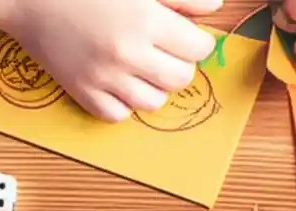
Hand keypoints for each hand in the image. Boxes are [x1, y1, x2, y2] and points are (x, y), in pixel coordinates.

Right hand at [2, 0, 220, 120]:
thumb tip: (215, 6)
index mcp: (146, 20)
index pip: (199, 49)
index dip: (193, 40)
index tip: (178, 32)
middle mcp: (127, 53)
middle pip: (181, 78)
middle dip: (176, 63)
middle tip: (156, 47)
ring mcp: (103, 77)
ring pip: (155, 102)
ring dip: (152, 85)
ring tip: (136, 64)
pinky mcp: (81, 92)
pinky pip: (119, 115)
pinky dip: (122, 102)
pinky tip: (114, 79)